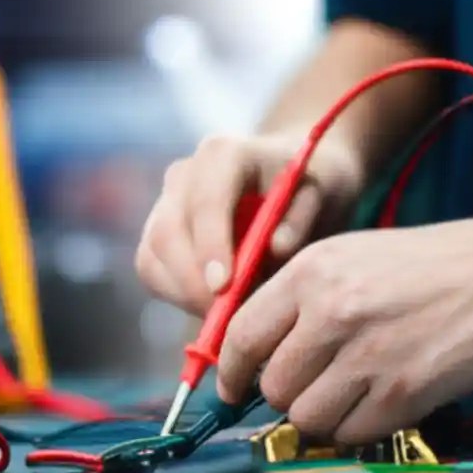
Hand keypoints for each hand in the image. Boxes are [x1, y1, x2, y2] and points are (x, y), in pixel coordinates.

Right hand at [136, 134, 364, 315]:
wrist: (290, 175)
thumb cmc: (310, 183)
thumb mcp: (321, 193)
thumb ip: (300, 218)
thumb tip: (274, 249)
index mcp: (224, 154)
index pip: (205, 201)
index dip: (210, 246)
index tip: (224, 288)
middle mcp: (183, 174)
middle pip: (168, 233)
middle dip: (192, 283)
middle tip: (227, 318)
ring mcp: (164, 203)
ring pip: (152, 256)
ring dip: (183, 294)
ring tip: (225, 315)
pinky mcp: (156, 232)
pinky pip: (151, 270)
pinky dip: (176, 295)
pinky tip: (211, 305)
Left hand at [216, 212, 472, 443]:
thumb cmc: (443, 264)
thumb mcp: (357, 256)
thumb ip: (304, 299)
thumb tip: (262, 350)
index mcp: (312, 270)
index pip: (241, 336)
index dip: (230, 372)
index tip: (233, 389)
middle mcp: (330, 311)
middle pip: (272, 385)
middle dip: (287, 396)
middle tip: (315, 388)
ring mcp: (366, 354)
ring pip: (306, 417)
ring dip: (324, 417)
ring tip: (355, 394)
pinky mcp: (402, 393)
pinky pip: (352, 433)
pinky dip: (361, 429)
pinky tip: (385, 402)